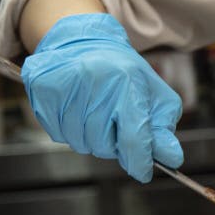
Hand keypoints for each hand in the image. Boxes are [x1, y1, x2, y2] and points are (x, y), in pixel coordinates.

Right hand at [22, 13, 182, 181]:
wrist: (84, 42)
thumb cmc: (125, 74)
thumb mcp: (155, 96)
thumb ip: (164, 129)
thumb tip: (172, 158)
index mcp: (128, 83)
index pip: (134, 138)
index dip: (139, 162)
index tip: (143, 172)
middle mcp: (95, 81)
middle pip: (105, 145)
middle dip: (114, 144)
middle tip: (115, 124)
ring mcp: (65, 85)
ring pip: (81, 143)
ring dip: (92, 139)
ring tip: (96, 114)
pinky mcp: (42, 89)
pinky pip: (59, 134)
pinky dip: (71, 131)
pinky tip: (78, 111)